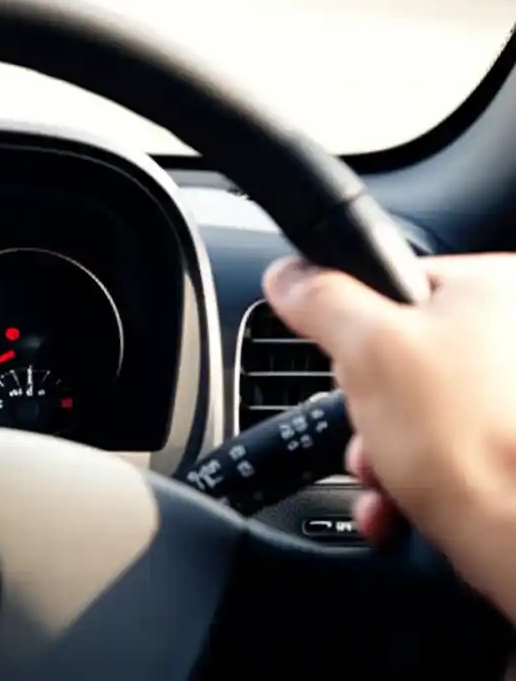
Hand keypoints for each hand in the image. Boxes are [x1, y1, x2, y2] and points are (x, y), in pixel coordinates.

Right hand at [264, 254, 515, 621]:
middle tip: (370, 434)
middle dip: (368, 410)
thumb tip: (290, 277)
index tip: (350, 369)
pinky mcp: (509, 454)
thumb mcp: (367, 350)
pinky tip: (403, 507)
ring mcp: (515, 400)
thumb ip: (321, 301)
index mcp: (498, 288)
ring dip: (383, 454)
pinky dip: (413, 484)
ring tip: (390, 481)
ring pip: (419, 415)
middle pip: (402, 359)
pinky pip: (446, 456)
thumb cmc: (473, 443)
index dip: (356, 333)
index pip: (396, 287)